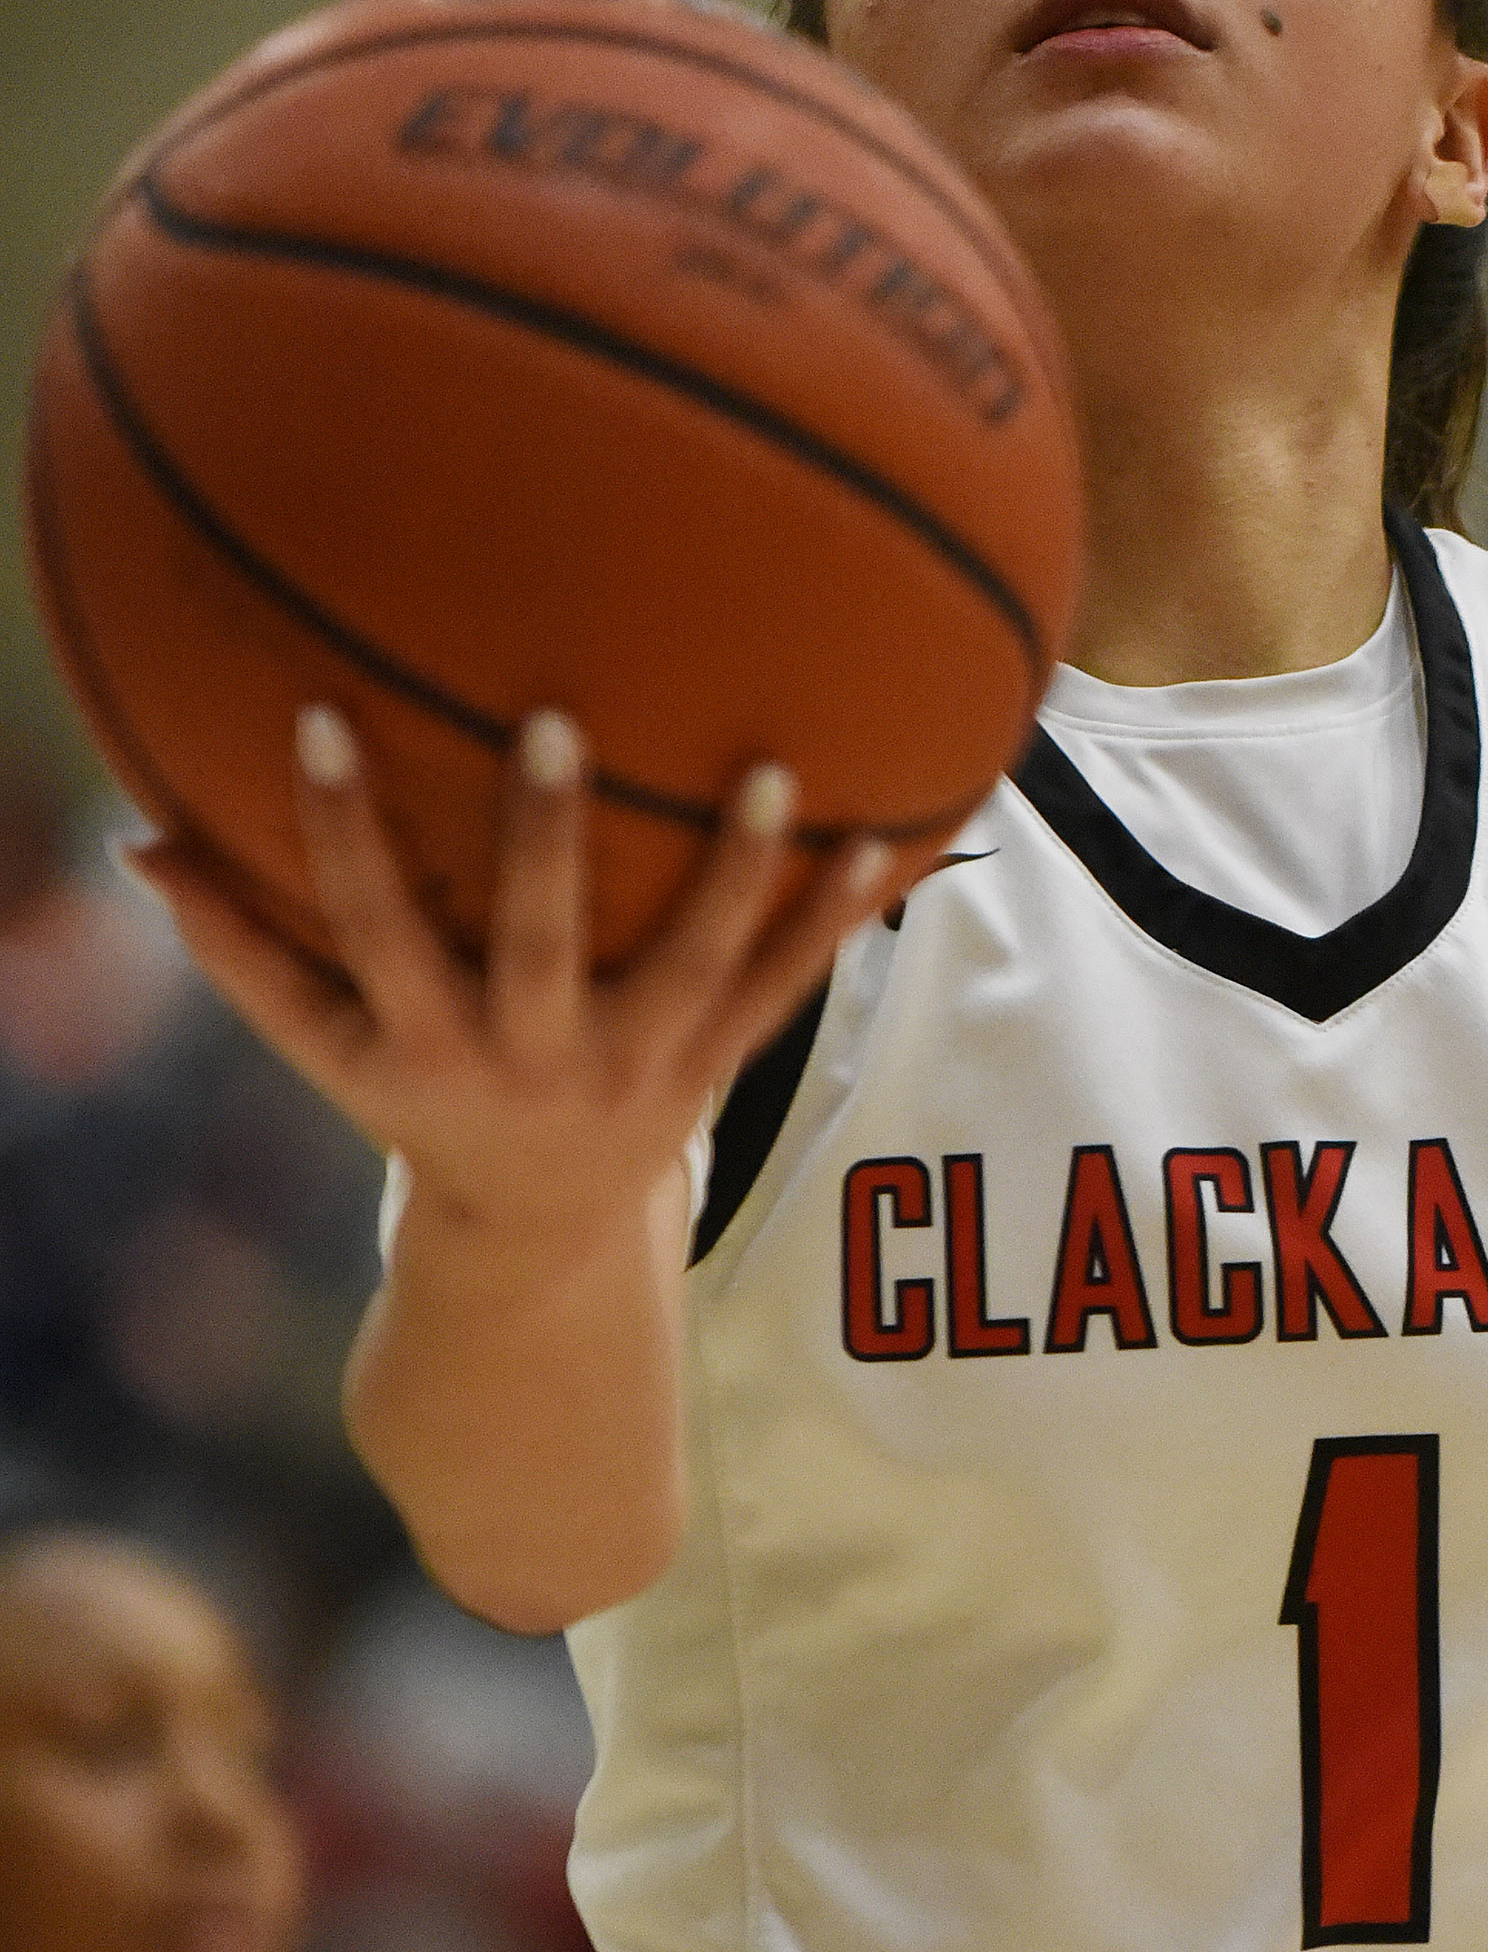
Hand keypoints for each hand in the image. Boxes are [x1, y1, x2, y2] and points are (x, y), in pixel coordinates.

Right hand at [123, 706, 930, 1246]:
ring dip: (734, 875)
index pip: (368, 926)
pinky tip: (886, 836)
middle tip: (554, 721)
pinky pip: (781, 989)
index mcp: (428, 1045)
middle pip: (537, 943)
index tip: (320, 720)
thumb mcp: (322, 1047)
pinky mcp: (711, 1068)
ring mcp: (635, 1065)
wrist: (532, 1231)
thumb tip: (137, 843)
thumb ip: (240, 949)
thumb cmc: (413, 1099)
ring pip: (693, 965)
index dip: (341, 834)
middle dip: (545, 841)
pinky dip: (830, 919)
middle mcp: (534, 1057)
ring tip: (772, 776)